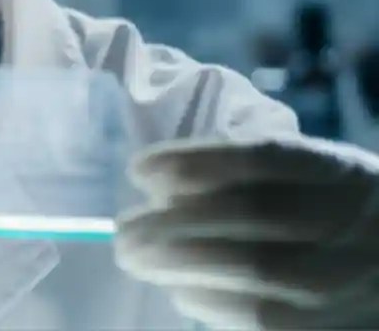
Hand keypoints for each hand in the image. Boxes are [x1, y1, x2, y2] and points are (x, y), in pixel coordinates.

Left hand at [115, 136, 378, 329]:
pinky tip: (178, 291)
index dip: (193, 161)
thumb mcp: (308, 174)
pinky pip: (265, 319)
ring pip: (257, 269)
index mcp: (338, 170)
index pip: (262, 156)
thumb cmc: (328, 210)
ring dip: (180, 263)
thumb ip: (246, 171)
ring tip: (136, 257)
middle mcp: (347, 219)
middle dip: (174, 219)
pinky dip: (211, 303)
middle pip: (251, 213)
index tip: (138, 169)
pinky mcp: (330, 324)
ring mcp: (345, 274)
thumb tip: (159, 184)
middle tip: (124, 228)